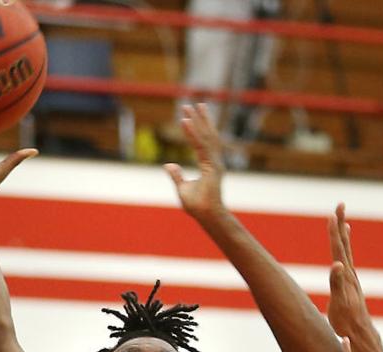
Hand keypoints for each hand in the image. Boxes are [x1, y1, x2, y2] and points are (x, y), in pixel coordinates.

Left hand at [164, 104, 226, 218]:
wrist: (207, 216)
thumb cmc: (198, 206)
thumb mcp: (183, 189)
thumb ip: (177, 176)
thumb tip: (168, 165)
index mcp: (208, 165)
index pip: (201, 142)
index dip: (196, 128)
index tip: (188, 115)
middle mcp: (214, 161)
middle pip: (207, 135)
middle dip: (201, 119)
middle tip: (194, 104)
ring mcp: (214, 163)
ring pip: (206, 137)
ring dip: (198, 121)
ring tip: (191, 107)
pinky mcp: (211, 166)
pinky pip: (200, 146)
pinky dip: (193, 133)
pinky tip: (186, 122)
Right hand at [326, 204, 375, 345]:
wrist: (361, 335)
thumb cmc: (347, 322)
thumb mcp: (339, 303)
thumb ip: (337, 283)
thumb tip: (337, 264)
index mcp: (346, 276)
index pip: (339, 249)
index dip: (334, 231)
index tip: (332, 214)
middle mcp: (350, 274)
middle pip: (344, 245)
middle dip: (340, 224)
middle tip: (340, 205)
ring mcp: (351, 280)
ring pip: (346, 253)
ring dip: (343, 236)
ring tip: (343, 223)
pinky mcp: (350, 288)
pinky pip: (347, 264)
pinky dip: (345, 254)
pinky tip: (344, 255)